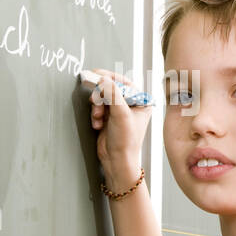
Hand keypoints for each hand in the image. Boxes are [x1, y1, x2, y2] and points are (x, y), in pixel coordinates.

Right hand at [87, 67, 151, 184]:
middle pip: (111, 89)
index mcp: (141, 102)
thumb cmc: (126, 142)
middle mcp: (131, 105)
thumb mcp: (121, 114)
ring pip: (102, 99)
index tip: (96, 74)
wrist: (117, 161)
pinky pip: (98, 108)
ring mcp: (119, 112)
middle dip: (101, 96)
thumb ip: (112, 94)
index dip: (109, 78)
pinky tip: (98, 125)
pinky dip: (95, 115)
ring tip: (98, 118)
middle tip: (95, 100)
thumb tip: (103, 80)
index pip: (124, 82)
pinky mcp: (109, 118)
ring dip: (97, 107)